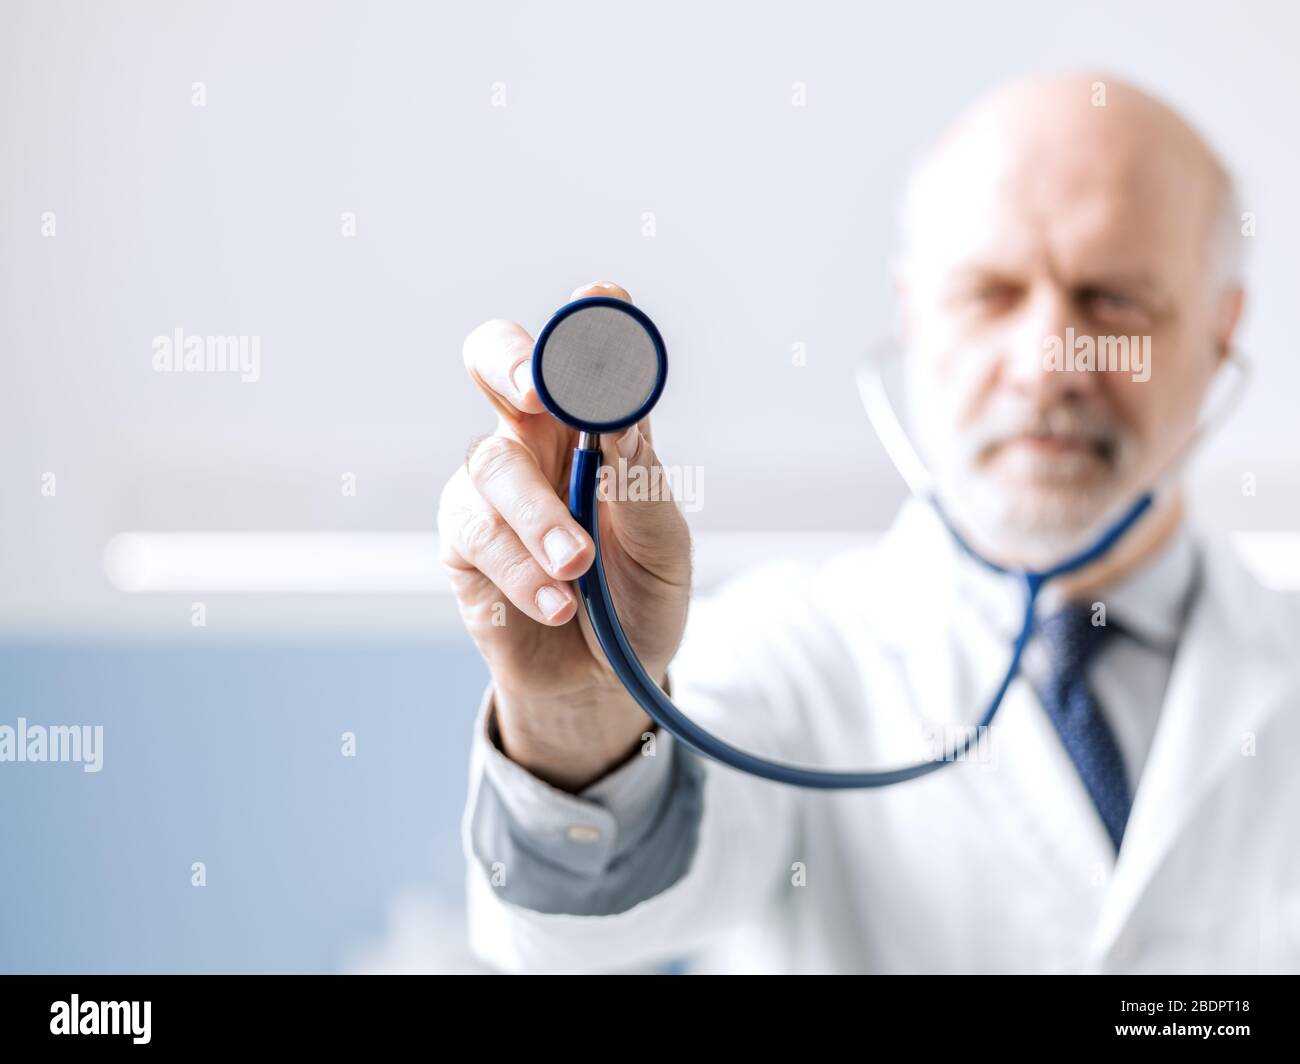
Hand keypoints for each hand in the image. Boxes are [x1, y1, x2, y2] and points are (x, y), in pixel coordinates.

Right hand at [438, 281, 691, 790]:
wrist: (605, 684)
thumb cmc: (639, 598)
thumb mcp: (661, 543)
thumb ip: (638, 477)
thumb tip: (620, 407)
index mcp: (591, 425)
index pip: (577, 353)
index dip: (584, 322)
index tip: (604, 306)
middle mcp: (534, 440)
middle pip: (495, 362)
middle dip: (511, 361)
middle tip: (543, 396)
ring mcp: (491, 490)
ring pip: (490, 463)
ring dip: (537, 516)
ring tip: (578, 570)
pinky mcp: (462, 544)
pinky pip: (475, 535)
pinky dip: (518, 567)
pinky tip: (556, 602)